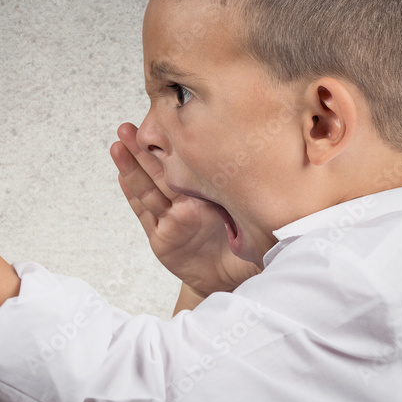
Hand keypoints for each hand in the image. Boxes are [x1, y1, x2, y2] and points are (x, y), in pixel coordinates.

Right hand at [110, 122, 260, 296]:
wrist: (231, 282)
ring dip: (132, 166)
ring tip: (119, 145)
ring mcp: (172, 218)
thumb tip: (281, 185)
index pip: (192, 164)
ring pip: (149, 188)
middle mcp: (189, 201)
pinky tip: (122, 177)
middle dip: (145, 147)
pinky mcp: (161, 237)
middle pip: (163, 170)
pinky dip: (132, 195)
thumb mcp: (258, 225)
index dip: (178, 144)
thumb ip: (258, 206)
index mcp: (211, 195)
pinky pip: (144, 214)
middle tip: (131, 127)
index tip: (167, 120)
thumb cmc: (247, 252)